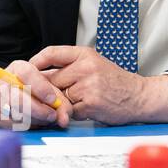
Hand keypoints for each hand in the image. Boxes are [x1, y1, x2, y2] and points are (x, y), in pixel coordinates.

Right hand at [0, 59, 69, 129]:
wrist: (15, 98)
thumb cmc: (37, 94)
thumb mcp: (50, 91)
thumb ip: (60, 103)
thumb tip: (64, 119)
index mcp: (18, 68)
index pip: (26, 73)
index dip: (41, 87)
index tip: (53, 100)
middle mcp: (2, 79)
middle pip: (17, 96)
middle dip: (38, 109)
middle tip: (51, 116)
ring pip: (12, 112)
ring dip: (31, 120)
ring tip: (42, 120)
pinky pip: (6, 123)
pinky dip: (20, 127)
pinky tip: (30, 124)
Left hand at [30, 46, 167, 124]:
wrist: (139, 96)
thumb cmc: (114, 82)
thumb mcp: (94, 65)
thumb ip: (70, 68)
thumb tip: (38, 76)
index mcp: (85, 55)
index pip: (51, 53)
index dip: (36, 63)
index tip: (28, 70)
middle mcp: (86, 67)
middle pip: (51, 80)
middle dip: (48, 90)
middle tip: (48, 97)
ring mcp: (88, 85)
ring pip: (59, 97)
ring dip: (62, 104)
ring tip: (75, 103)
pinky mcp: (90, 103)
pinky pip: (69, 110)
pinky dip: (72, 114)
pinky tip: (83, 110)